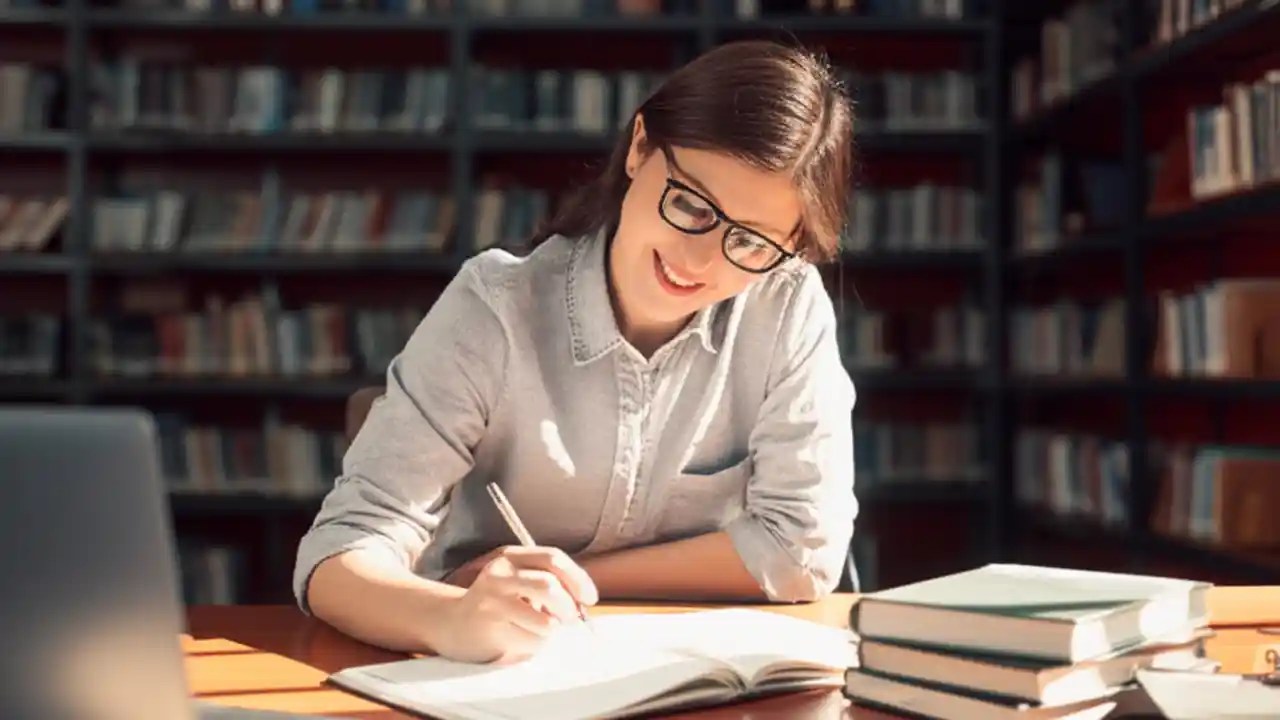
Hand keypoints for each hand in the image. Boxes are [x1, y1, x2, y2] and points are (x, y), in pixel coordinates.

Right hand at [434, 545, 598, 663]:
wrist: (450, 622)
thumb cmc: (496, 603)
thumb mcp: (518, 581)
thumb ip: (548, 582)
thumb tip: (583, 604)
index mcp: (511, 557)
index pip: (553, 559)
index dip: (578, 579)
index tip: (590, 599)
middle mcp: (500, 574)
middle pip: (549, 587)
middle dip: (567, 608)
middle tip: (568, 619)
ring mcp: (492, 601)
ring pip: (545, 622)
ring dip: (550, 631)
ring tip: (536, 629)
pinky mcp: (490, 629)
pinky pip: (531, 642)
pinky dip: (535, 645)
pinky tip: (518, 638)